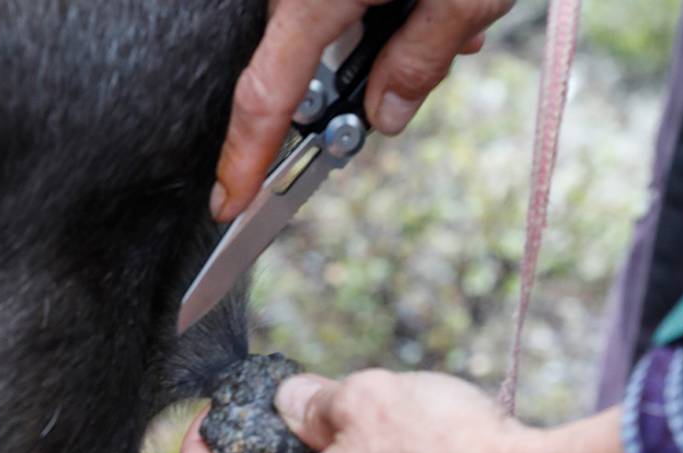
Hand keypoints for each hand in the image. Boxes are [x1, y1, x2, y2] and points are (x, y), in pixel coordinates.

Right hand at [209, 0, 513, 220]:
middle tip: (425, 70)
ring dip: (391, 41)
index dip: (243, 156)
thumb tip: (385, 118)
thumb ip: (419, 60)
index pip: (266, 95)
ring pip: (333, 30)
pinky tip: (440, 0)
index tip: (227, 203)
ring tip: (455, 24)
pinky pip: (343, 0)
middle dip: (362, 85)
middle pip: (303, 64)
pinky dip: (392, 10)